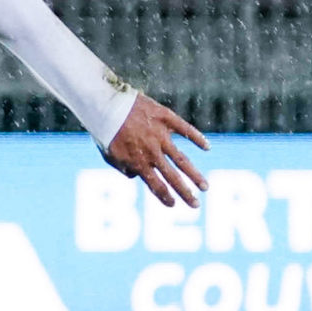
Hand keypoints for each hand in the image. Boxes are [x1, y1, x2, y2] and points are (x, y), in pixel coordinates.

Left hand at [104, 93, 209, 208]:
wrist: (105, 105)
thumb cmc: (104, 131)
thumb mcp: (109, 156)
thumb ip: (123, 168)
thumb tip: (135, 176)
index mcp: (138, 162)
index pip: (155, 185)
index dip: (164, 197)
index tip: (173, 205)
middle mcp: (152, 152)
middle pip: (172, 177)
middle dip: (185, 193)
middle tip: (196, 206)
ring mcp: (161, 135)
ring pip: (182, 159)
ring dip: (194, 175)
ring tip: (205, 187)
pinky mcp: (166, 118)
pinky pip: (185, 130)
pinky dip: (197, 138)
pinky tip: (207, 147)